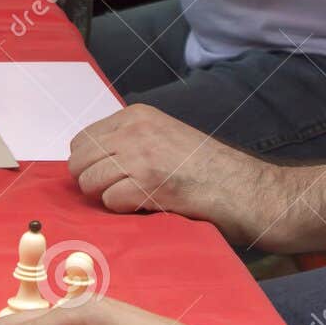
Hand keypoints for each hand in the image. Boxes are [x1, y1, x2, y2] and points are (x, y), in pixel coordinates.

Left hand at [69, 105, 289, 249]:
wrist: (246, 189)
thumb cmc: (206, 169)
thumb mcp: (164, 137)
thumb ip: (128, 141)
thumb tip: (87, 160)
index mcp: (136, 115)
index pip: (81, 140)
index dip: (89, 163)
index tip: (109, 175)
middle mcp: (134, 130)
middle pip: (79, 162)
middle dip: (92, 182)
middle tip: (118, 191)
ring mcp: (140, 155)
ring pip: (89, 182)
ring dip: (107, 197)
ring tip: (136, 198)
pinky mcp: (147, 184)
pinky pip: (109, 201)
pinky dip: (124, 210)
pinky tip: (148, 205)